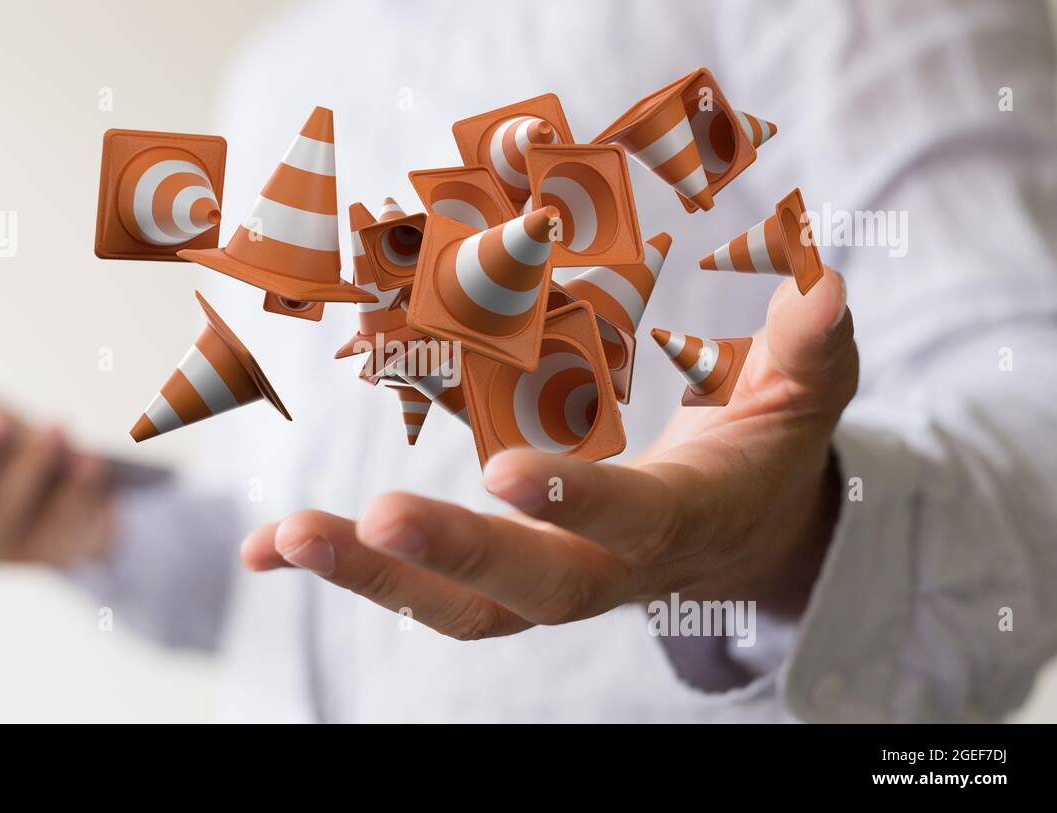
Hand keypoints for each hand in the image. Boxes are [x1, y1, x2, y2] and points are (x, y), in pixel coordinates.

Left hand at [242, 269, 856, 638]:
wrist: (738, 529)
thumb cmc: (763, 447)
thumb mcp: (802, 396)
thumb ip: (810, 350)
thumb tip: (824, 286)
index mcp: (681, 517)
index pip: (633, 521)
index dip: (580, 504)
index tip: (511, 473)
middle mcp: (606, 569)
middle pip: (530, 590)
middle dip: (454, 558)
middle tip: (371, 519)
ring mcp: (548, 582)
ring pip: (461, 606)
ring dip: (372, 578)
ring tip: (287, 540)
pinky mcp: (504, 578)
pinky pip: (423, 590)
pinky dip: (346, 570)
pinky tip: (264, 550)